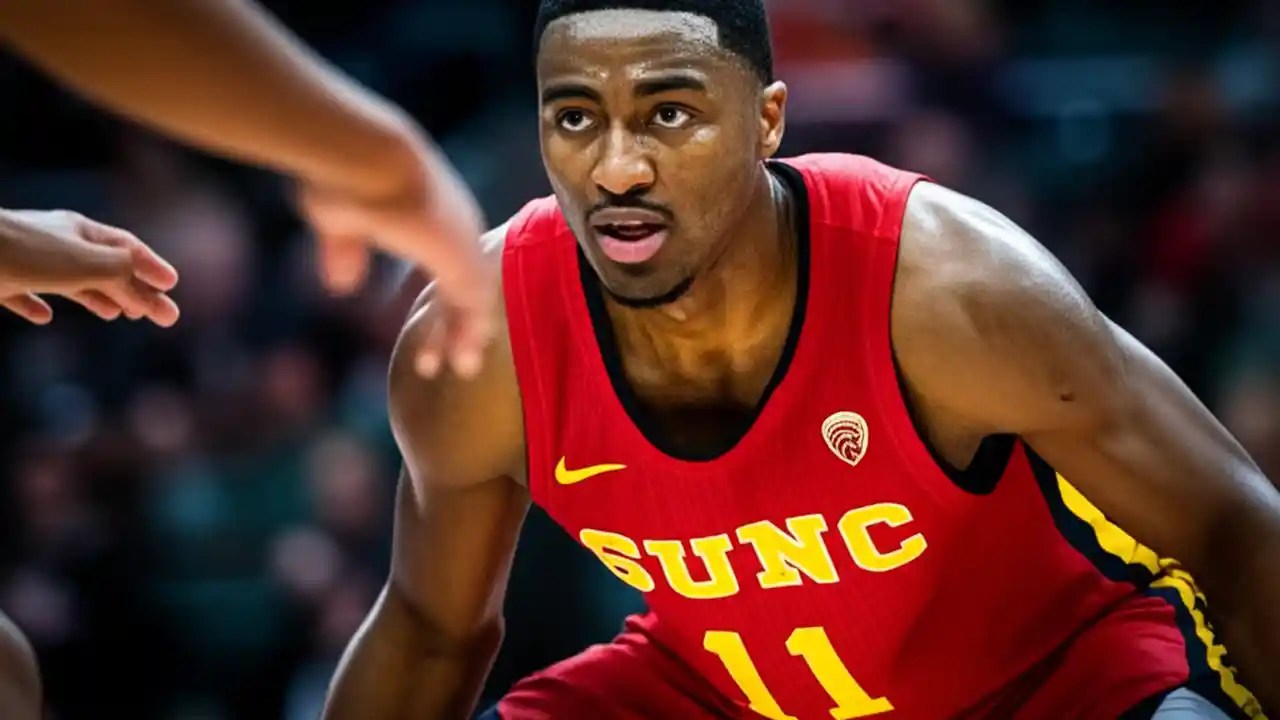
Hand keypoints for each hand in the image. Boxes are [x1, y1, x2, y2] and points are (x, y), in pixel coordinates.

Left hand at [0, 209, 179, 325]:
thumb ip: (119, 270)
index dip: (153, 266)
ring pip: (72, 282)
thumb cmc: (26, 253)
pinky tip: (45, 318)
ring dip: (98, 298)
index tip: (173, 285)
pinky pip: (24, 295)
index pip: (127, 248)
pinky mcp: (0, 281)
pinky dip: (38, 307)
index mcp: (81, 232)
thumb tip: (140, 280)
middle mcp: (58, 243)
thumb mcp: (86, 260)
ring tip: (117, 316)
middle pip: (106, 269)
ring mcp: (27, 262)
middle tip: (162, 316)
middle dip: (136, 291)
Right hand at [296, 140, 491, 378]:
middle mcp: (454, 226)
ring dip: (463, 332)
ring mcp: (462, 241)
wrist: (365, 156)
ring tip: (461, 367)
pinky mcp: (464, 258)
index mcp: (428, 214)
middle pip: (462, 282)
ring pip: (473, 296)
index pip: (442, 261)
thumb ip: (344, 253)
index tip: (425, 322)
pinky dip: (469, 332)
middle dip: (453, 319)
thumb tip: (343, 286)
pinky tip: (463, 359)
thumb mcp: (337, 221)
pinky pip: (475, 305)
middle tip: (445, 355)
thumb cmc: (345, 176)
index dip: (436, 293)